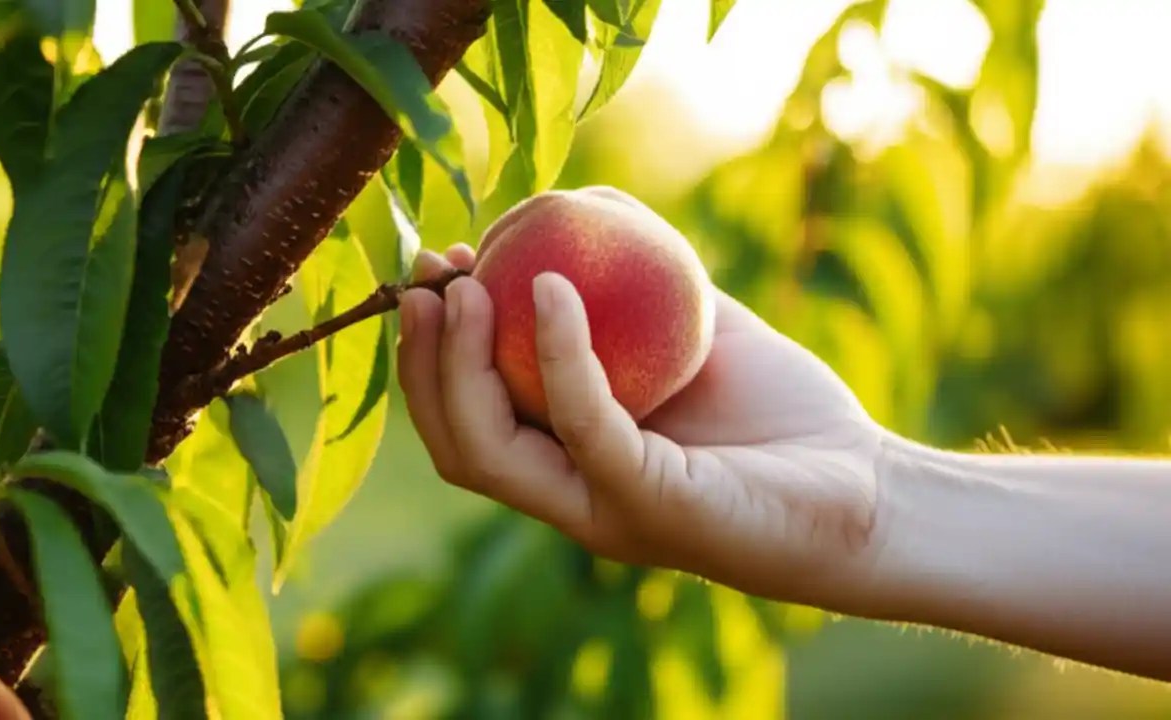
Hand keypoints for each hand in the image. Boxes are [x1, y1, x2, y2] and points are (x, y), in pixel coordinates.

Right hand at [397, 245, 887, 611]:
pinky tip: (552, 291)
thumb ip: (637, 285)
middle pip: (457, 437)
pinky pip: (586, 427)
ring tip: (463, 288)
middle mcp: (570, 492)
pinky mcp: (652, 507)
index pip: (468, 413)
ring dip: (458, 366)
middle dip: (422, 357)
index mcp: (568, 461)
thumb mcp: (696, 329)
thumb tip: (578, 209)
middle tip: (428, 278)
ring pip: (488, 449)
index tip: (442, 265)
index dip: (433, 346)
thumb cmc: (784, 415)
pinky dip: (560, 355)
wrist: (870, 494)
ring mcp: (603, 509)